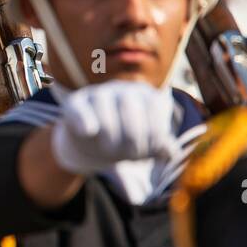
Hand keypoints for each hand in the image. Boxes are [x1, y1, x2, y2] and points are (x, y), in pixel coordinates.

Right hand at [50, 80, 175, 175]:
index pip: (155, 110)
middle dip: (133, 140)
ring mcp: (97, 94)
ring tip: (111, 152)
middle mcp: (122, 89)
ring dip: (110, 139)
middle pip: (131, 112)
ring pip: (105, 113)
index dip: (154, 135)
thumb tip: (171, 154)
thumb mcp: (146, 142)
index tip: (150, 152)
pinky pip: (81, 110)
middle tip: (130, 157)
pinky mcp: (75, 103)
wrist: (92, 141)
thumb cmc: (125, 139)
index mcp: (145, 95)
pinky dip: (86, 121)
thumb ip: (160, 146)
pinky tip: (89, 132)